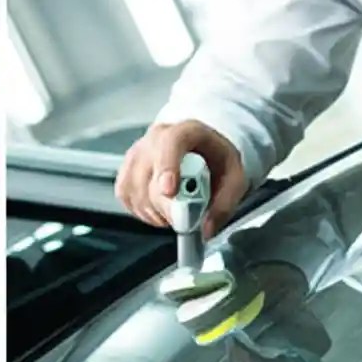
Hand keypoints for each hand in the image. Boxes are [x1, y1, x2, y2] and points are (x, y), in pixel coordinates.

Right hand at [114, 120, 248, 238]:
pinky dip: (141, 210)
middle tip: (187, 219)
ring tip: (175, 211)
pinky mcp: (126, 169)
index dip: (167, 167)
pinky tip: (158, 209)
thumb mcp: (235, 178)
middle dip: (169, 206)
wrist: (200, 151)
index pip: (171, 143)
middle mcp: (157, 138)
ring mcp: (138, 152)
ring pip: (135, 189)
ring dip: (155, 211)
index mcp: (187, 132)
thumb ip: (225, 203)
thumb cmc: (216, 160)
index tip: (170, 191)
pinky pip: (125, 195)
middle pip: (150, 174)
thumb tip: (206, 228)